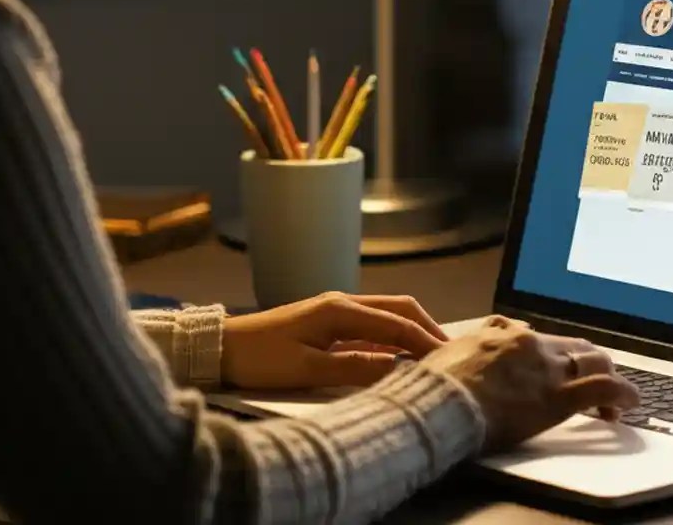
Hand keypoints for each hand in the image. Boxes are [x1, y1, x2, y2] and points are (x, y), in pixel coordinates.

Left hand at [220, 292, 447, 388]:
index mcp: (340, 310)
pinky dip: (393, 335)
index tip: (451, 359)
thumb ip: (354, 367)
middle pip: (398, 307)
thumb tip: (399, 367)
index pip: (397, 323)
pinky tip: (401, 355)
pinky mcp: (327, 321)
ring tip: (434, 353)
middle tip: (452, 352)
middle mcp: (342, 303)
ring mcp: (335, 310)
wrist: (220, 348)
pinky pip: (371, 324)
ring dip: (412, 329)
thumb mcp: (307, 370)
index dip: (426, 340)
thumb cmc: (260, 359)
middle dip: (428, 327)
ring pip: (387, 313)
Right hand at [420, 316, 638, 451]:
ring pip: (596, 361)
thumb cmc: (436, 386)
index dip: (556, 353)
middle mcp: (533, 346)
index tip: (558, 365)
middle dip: (590, 361)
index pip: (542, 338)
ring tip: (617, 396)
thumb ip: (472, 345)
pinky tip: (631, 403)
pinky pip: (604, 389)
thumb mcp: (450, 353)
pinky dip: (624, 394)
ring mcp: (548, 371)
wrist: (439, 404)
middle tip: (596, 378)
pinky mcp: (558, 398)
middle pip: (576, 346)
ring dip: (610, 375)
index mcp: (506, 336)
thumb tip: (479, 340)